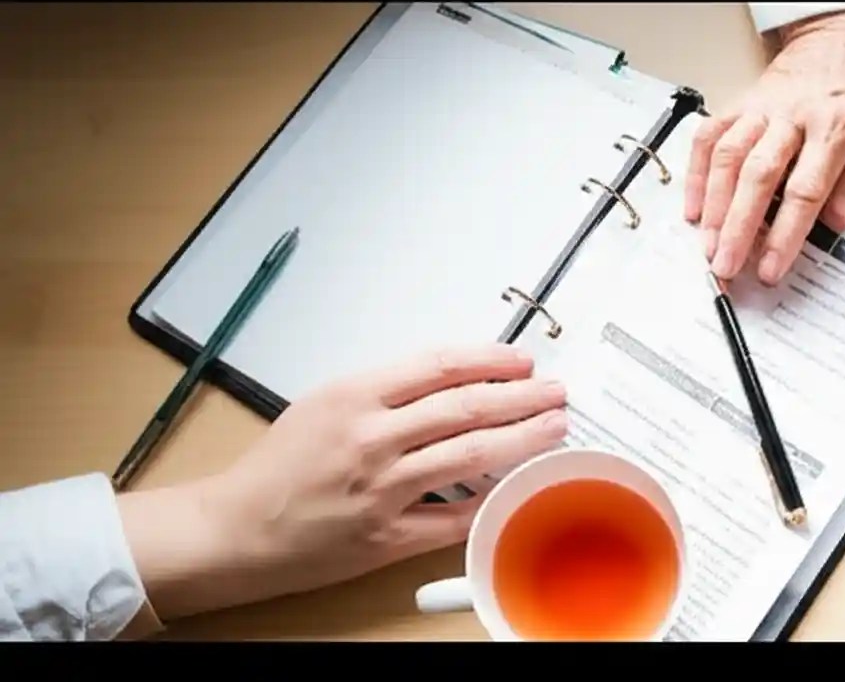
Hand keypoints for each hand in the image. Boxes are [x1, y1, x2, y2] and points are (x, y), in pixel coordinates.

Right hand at [116, 344, 566, 620]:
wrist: (236, 529)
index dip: (492, 360)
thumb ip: (387, 392)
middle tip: (556, 392)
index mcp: (354, 396)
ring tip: (553, 427)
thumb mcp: (325, 403)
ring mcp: (382, 489)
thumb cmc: (278, 466)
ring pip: (471, 456)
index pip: (440, 366)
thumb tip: (455, 380)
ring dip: (521, 439)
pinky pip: (454, 517)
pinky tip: (519, 485)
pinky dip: (490, 500)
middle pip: (467, 407)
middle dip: (523, 397)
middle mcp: (372, 439)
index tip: (522, 361)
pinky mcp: (387, 536)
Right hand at [684, 9, 844, 284]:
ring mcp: (762, 107)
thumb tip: (835, 223)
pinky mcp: (742, 102)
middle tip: (727, 265)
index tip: (770, 267)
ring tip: (707, 244)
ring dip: (713, 206)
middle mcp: (793, 116)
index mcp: (835, 126)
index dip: (785, 234)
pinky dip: (697, 172)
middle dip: (738, 227)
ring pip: (728, 157)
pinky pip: (710, 135)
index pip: (805, 190)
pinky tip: (695, 206)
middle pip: (758, 177)